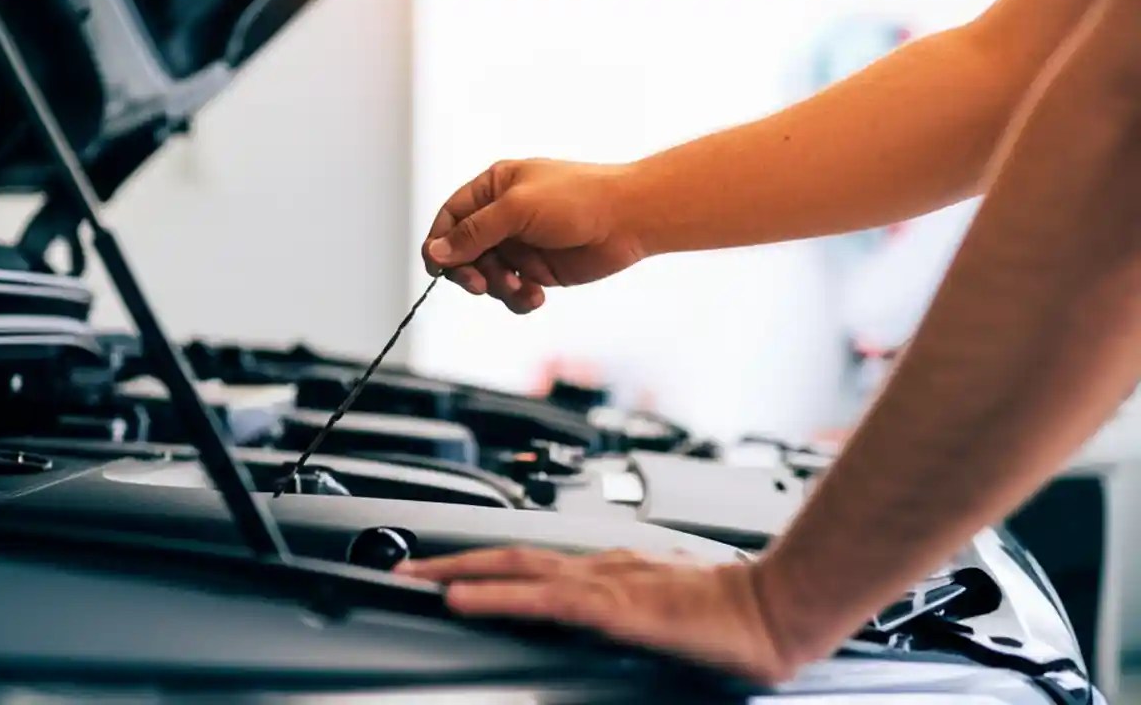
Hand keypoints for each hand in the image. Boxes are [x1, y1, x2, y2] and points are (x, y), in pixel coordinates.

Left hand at [395, 546, 797, 684]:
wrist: (772, 608)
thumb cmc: (727, 614)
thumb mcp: (663, 611)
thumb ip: (625, 612)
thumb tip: (600, 623)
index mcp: (609, 569)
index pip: (531, 562)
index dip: (483, 565)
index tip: (443, 573)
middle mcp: (599, 565)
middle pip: (510, 557)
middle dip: (454, 562)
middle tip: (407, 568)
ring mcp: (604, 581)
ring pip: (517, 569)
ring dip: (461, 573)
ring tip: (418, 578)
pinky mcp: (615, 605)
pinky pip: (544, 599)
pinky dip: (497, 597)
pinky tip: (464, 600)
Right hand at [422, 159, 649, 313]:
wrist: (628, 220)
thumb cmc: (578, 199)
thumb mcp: (517, 208)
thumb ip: (474, 232)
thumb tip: (435, 251)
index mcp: (494, 188)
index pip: (450, 218)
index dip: (439, 244)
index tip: (438, 268)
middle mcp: (504, 216)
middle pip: (464, 253)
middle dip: (469, 271)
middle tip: (480, 284)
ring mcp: (521, 244)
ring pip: (488, 276)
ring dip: (498, 287)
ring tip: (520, 287)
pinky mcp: (538, 269)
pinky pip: (513, 291)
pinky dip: (519, 297)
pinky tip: (536, 295)